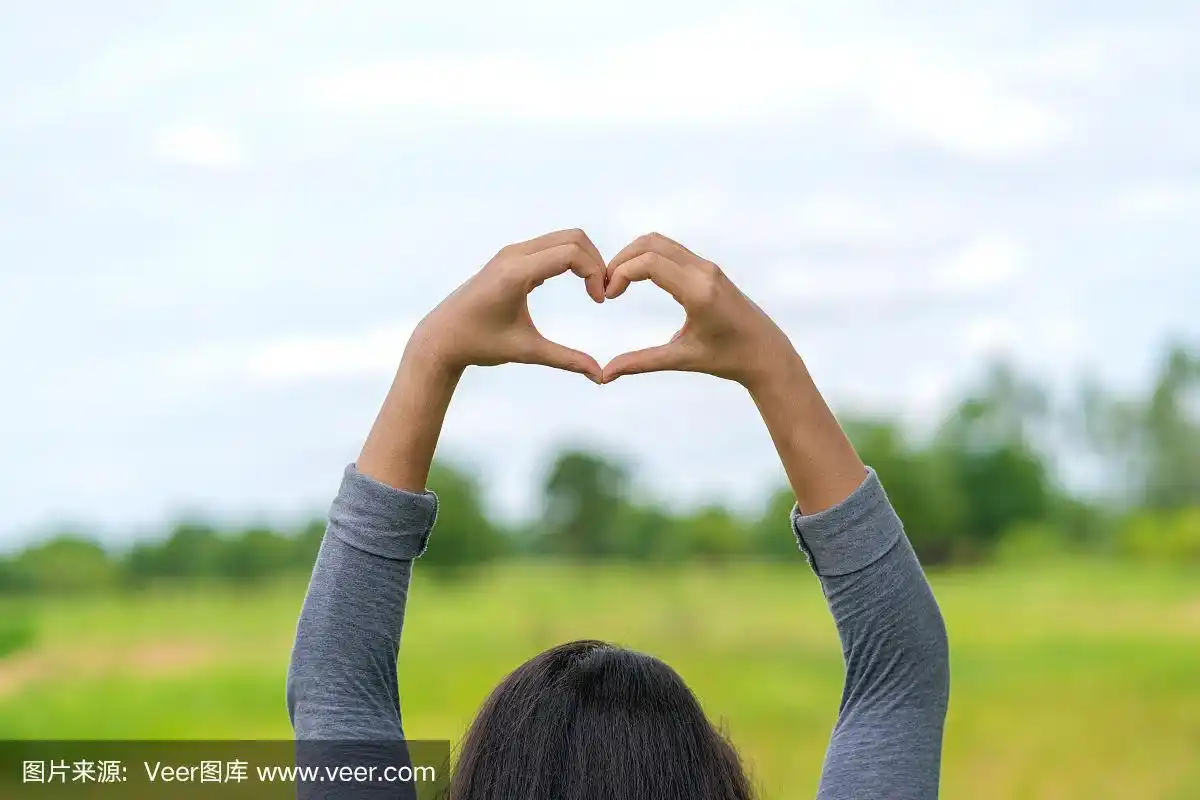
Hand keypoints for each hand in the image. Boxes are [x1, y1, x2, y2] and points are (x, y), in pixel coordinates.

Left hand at [406, 228, 607, 382]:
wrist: (442, 337)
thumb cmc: (479, 344)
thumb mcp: (527, 351)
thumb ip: (566, 360)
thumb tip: (599, 376)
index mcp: (516, 273)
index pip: (571, 253)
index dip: (595, 273)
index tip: (599, 301)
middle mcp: (514, 255)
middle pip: (573, 238)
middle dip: (595, 262)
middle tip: (601, 293)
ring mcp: (511, 253)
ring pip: (563, 238)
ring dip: (584, 259)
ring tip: (591, 289)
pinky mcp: (510, 257)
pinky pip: (549, 246)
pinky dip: (569, 258)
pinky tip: (574, 284)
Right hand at [601, 232, 798, 389]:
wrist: (766, 352)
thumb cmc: (728, 358)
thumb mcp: (681, 359)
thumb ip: (641, 363)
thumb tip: (605, 375)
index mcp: (698, 291)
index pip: (648, 263)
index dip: (620, 274)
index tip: (608, 296)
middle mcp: (703, 271)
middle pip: (650, 244)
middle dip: (621, 260)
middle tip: (606, 286)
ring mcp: (708, 267)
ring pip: (660, 243)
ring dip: (634, 256)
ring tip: (618, 282)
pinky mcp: (708, 269)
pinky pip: (671, 251)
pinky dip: (648, 258)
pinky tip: (637, 280)